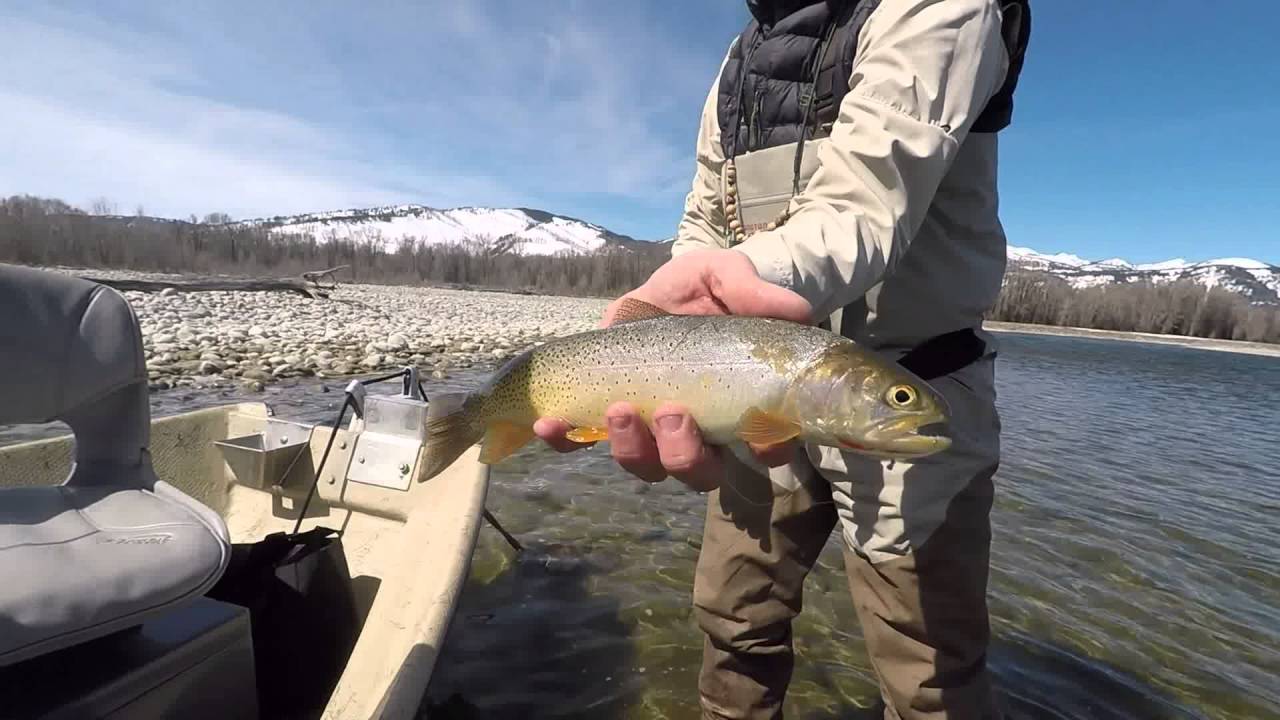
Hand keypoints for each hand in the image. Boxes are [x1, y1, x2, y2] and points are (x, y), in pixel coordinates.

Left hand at [533, 248, 810, 489]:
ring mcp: (651, 427)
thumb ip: (756, 293)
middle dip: (682, 454)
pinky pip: (584, 442)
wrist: (667, 286)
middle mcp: (700, 429)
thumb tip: (798, 311)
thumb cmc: (710, 287)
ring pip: (646, 465)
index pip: (766, 446)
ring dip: (632, 449)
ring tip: (618, 412)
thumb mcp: (730, 277)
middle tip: (670, 415)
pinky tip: (549, 424)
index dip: (766, 451)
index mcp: (740, 404)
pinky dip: (566, 440)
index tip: (759, 440)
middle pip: (696, 471)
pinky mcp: (607, 414)